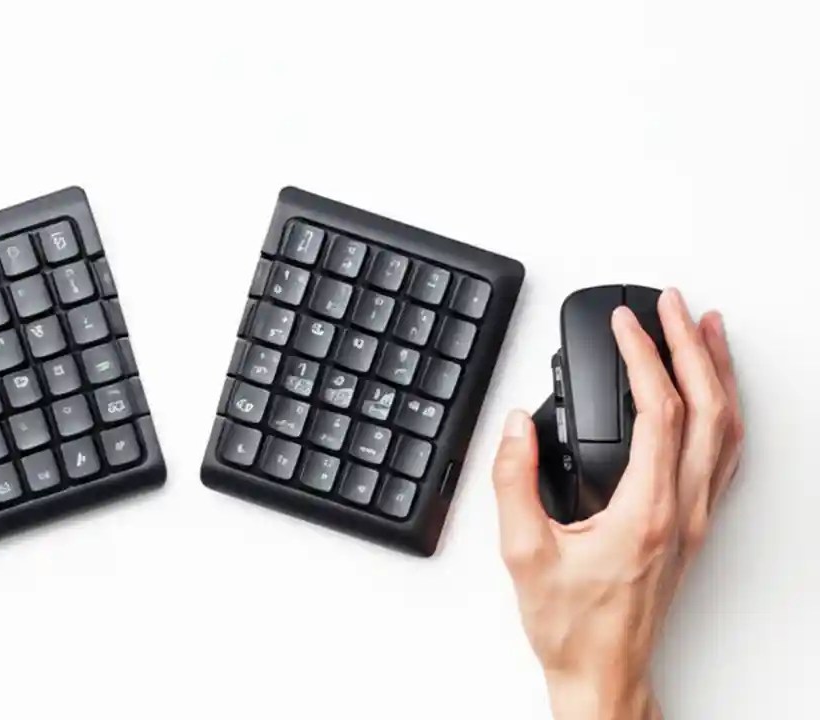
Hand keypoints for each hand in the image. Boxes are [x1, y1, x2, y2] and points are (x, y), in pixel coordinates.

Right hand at [492, 288, 743, 719]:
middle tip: (670, 304)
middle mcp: (683, 510)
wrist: (604, 670)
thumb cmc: (571, 624)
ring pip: (728, 429)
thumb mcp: (523, 551)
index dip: (643, 357)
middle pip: (707, 409)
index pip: (659, 413)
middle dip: (691, 346)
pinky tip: (713, 393)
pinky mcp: (694, 526)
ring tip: (705, 328)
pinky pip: (725, 455)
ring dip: (719, 372)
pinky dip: (724, 410)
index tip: (623, 324)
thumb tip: (516, 424)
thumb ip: (513, 480)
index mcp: (646, 511)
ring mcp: (697, 518)